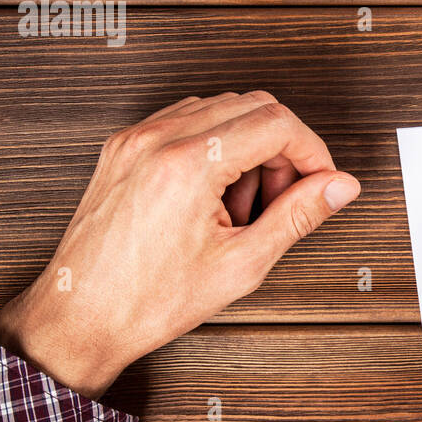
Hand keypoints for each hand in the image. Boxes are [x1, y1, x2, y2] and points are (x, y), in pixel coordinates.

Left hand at [0, 92, 359, 398]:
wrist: (82, 317)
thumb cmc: (148, 301)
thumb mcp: (241, 263)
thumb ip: (297, 216)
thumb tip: (339, 187)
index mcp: (188, 165)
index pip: (276, 122)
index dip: (312, 150)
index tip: (320, 180)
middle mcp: (158, 140)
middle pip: (252, 104)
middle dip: (282, 146)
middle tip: (283, 196)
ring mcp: (135, 139)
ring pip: (220, 108)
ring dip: (247, 145)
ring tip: (241, 205)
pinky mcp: (123, 147)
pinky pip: (185, 120)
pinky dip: (213, 145)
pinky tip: (213, 193)